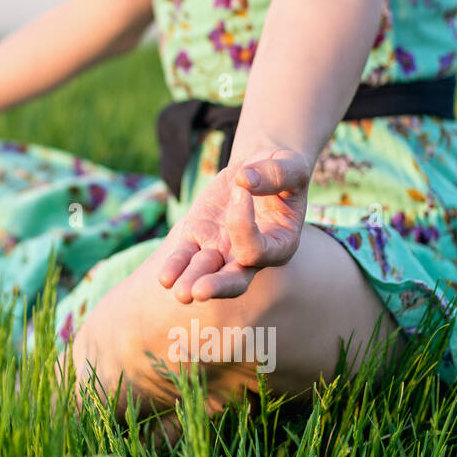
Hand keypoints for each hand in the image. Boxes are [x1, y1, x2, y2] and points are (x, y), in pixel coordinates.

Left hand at [156, 148, 310, 302]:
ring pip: (205, 272)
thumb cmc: (281, 170)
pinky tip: (165, 278)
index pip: (258, 248)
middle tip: (200, 291)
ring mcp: (222, 249)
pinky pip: (185, 256)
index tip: (239, 190)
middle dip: (218, 286)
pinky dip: (175, 266)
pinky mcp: (199, 237)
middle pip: (236, 281)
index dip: (243, 225)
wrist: (254, 171)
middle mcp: (251, 255)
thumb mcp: (291, 164)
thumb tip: (245, 180)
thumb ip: (278, 173)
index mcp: (280, 243)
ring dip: (191, 280)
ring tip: (180, 292)